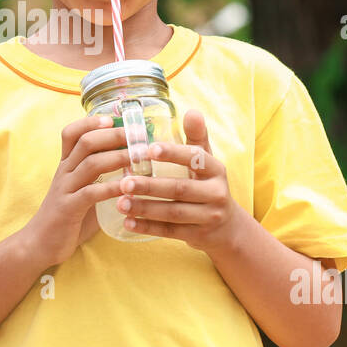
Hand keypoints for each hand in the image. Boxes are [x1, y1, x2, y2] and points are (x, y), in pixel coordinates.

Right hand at [28, 114, 135, 266]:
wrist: (38, 244)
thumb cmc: (67, 218)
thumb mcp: (83, 193)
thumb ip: (101, 180)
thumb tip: (134, 170)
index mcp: (66, 165)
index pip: (72, 133)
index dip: (91, 122)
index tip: (114, 118)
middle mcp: (64, 172)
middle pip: (85, 142)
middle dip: (113, 134)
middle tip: (136, 134)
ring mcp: (65, 189)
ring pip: (90, 163)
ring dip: (117, 157)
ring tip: (138, 156)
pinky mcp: (68, 208)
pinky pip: (91, 193)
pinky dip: (112, 188)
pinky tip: (128, 187)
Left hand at [115, 109, 238, 253]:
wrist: (227, 228)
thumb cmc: (207, 185)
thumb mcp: (207, 162)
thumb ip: (196, 138)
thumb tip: (192, 111)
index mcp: (216, 170)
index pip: (195, 159)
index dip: (173, 154)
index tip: (148, 150)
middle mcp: (217, 193)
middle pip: (180, 189)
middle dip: (150, 186)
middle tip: (124, 182)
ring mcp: (209, 217)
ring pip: (173, 213)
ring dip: (145, 208)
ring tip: (120, 202)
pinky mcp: (199, 236)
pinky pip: (170, 231)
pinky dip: (148, 227)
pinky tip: (127, 222)